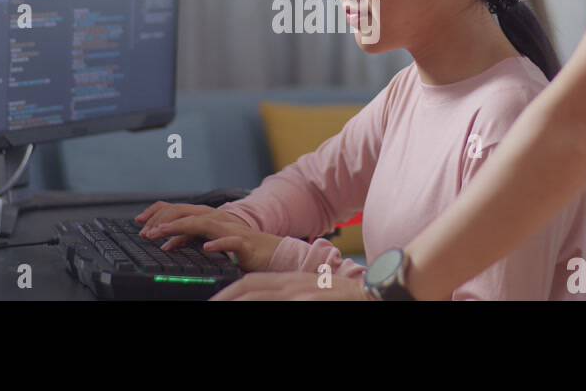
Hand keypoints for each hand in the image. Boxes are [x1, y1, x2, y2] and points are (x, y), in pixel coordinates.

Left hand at [145, 214, 282, 271]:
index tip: (139, 221)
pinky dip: (217, 244)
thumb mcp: (209, 240)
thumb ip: (190, 239)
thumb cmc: (241, 247)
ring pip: (203, 223)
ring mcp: (230, 228)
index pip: (179, 208)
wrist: (272, 252)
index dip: (158, 211)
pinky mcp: (244, 242)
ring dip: (181, 228)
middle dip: (164, 220)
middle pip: (186, 212)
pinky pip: (229, 241)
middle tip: (146, 232)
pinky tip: (206, 248)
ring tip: (164, 234)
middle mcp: (217, 218)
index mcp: (209, 217)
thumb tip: (167, 244)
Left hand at [211, 271, 374, 300]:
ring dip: (242, 301)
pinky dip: (267, 303)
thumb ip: (288, 295)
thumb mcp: (308, 293)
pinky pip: (286, 302)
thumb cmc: (341, 296)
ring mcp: (303, 291)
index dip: (229, 291)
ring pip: (264, 295)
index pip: (251, 282)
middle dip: (227, 296)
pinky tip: (253, 306)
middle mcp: (293, 283)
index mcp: (289, 280)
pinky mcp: (314, 298)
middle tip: (210, 303)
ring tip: (222, 304)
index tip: (214, 300)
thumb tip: (266, 298)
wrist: (374, 289)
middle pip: (251, 286)